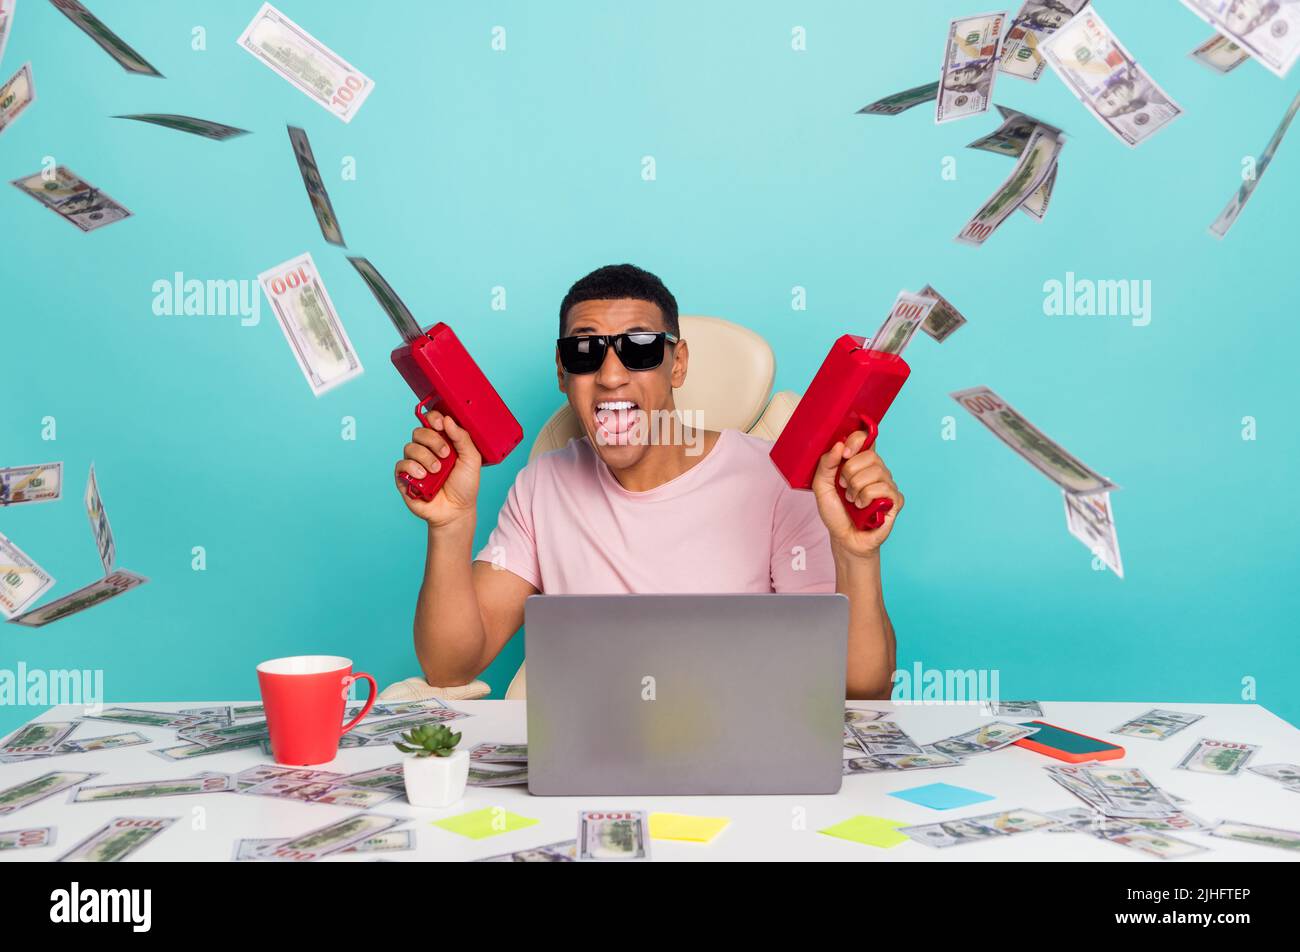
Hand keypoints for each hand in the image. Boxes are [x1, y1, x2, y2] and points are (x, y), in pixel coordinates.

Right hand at [394, 410, 481, 527]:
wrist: (456, 511)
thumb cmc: (464, 486)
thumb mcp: (471, 459)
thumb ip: (462, 438)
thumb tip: (448, 419)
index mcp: (443, 441)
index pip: (432, 421)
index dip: (433, 418)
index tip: (440, 426)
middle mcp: (427, 449)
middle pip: (419, 432)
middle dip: (432, 440)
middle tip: (445, 455)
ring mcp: (415, 463)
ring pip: (410, 447)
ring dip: (425, 457)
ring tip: (437, 471)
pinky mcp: (405, 477)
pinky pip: (401, 465)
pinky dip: (412, 468)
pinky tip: (423, 476)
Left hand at [811, 429, 902, 558]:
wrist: (844, 538)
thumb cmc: (836, 512)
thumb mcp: (821, 486)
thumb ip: (826, 464)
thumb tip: (838, 446)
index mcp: (860, 463)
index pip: (865, 438)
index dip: (856, 440)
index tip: (844, 453)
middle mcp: (877, 470)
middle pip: (870, 455)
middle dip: (850, 473)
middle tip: (844, 488)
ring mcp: (888, 484)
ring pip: (876, 472)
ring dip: (857, 488)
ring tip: (853, 500)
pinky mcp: (895, 499)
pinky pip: (883, 488)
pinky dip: (867, 498)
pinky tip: (864, 507)